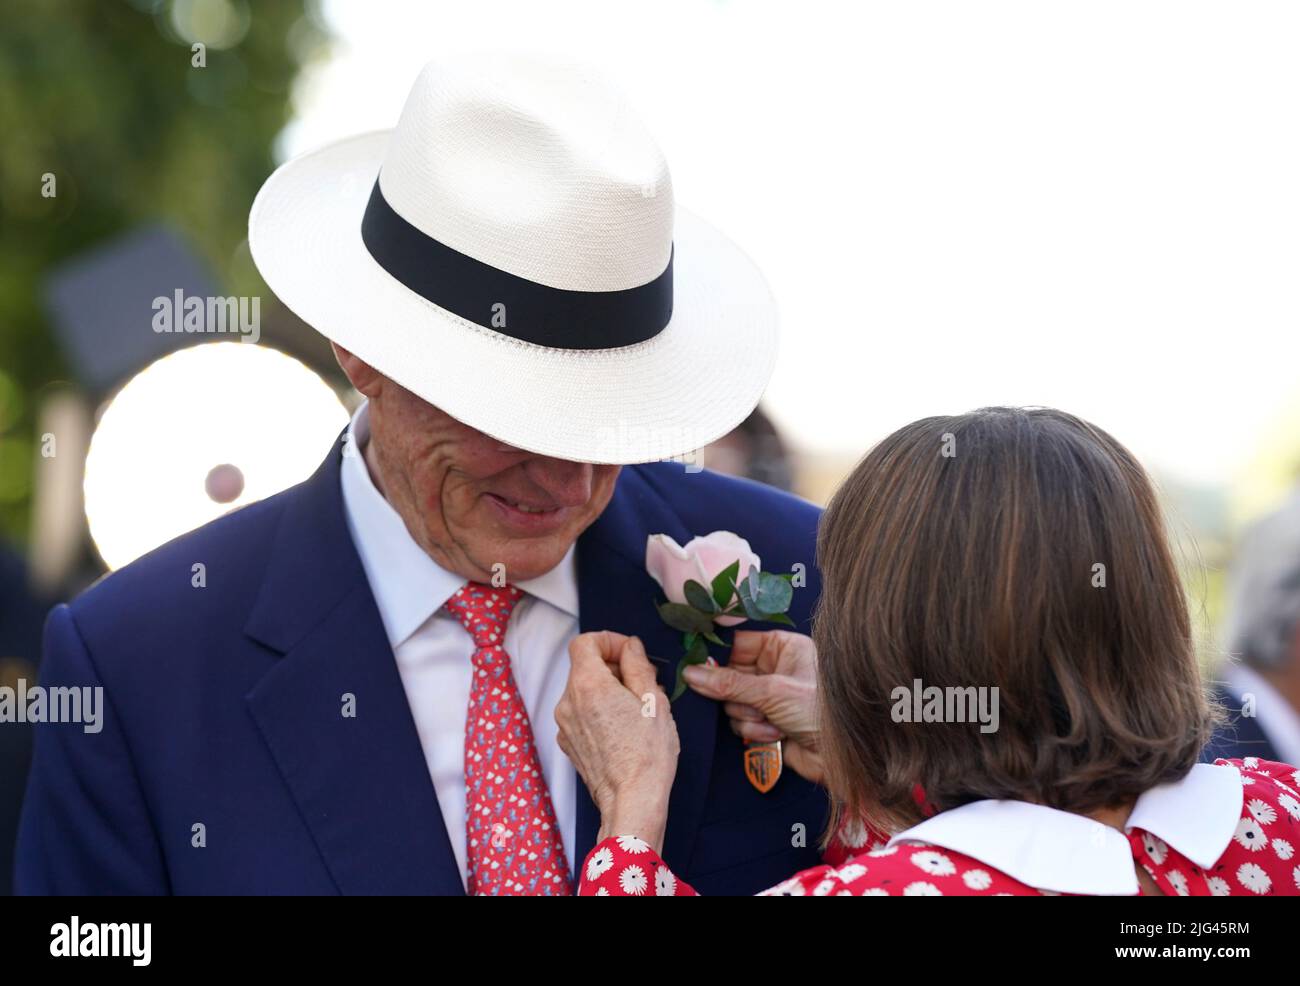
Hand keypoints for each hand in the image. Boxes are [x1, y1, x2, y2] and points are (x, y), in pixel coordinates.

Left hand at [555, 632, 679, 853]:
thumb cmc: (648, 754)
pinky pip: (581, 713)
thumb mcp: (654, 699)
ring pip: (583, 691)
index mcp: (588, 685)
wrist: (632, 801)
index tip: (629, 653)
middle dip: (613, 666)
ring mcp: (565, 725)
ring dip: (607, 689)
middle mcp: (568, 702)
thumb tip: (630, 647)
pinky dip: (599, 710)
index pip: (585, 642)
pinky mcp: (568, 743)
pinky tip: (624, 727)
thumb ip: (638, 665)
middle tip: (642, 682)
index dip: (609, 641)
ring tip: (636, 708)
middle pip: (584, 666)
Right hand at [681, 630, 822, 783]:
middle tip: (746, 701)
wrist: (841, 758)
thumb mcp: (773, 691)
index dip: (718, 656)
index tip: (696, 665)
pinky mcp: (767, 723)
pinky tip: (777, 735)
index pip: (738, 644)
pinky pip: (742, 724)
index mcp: (784, 648)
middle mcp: (776, 669)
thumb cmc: (819, 713)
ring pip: (732, 702)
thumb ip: (729, 683)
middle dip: (735, 694)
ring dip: (747, 716)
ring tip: (771, 721)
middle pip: (730, 675)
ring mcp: (771, 697)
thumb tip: (691, 673)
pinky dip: (755, 731)